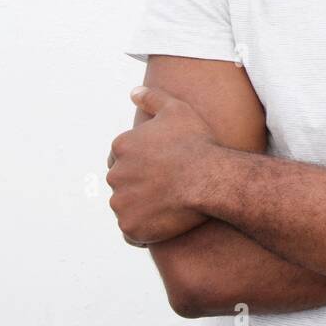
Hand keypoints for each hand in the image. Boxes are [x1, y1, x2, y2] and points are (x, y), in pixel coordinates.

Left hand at [106, 86, 216, 245]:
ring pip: (126, 207)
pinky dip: (144, 230)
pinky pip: (132, 232)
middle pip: (123, 183)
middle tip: (167, 188)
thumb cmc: (198, 143)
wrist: (211, 178)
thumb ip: (152, 97)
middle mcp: (114, 174)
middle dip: (139, 186)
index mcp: (121, 146)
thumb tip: (132, 92)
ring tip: (169, 206)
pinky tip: (164, 225)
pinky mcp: (131, 227)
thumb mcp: (177, 109)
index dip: (143, 163)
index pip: (122, 158)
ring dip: (141, 208)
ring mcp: (121, 203)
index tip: (162, 168)